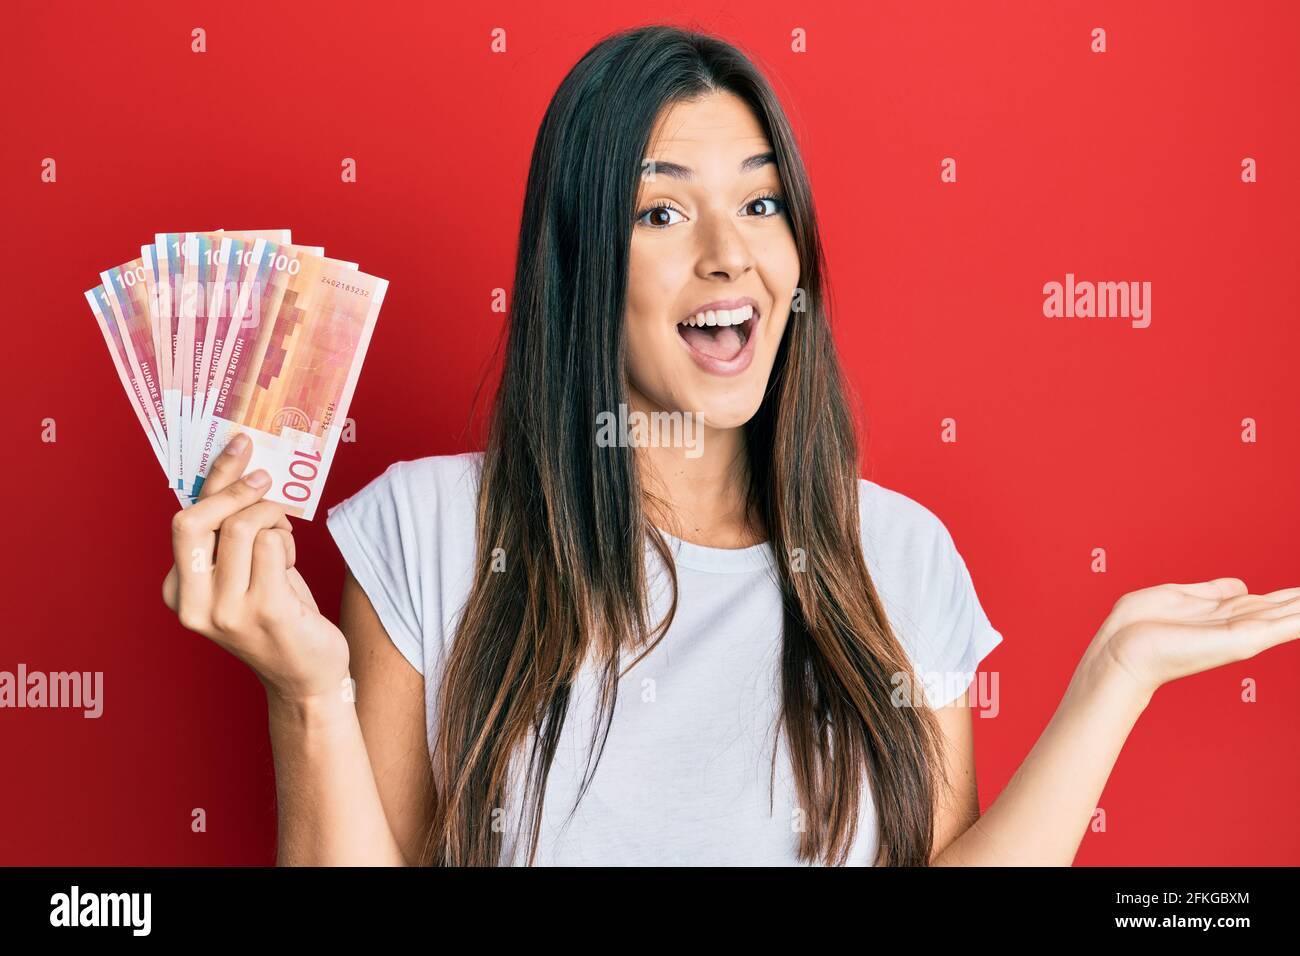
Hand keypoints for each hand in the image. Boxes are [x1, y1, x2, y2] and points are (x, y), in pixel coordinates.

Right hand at [161, 433, 350, 705]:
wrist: (306, 675)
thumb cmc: (276, 614)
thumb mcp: (242, 572)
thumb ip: (229, 532)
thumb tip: (242, 470)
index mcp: (177, 591)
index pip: (186, 519)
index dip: (215, 477)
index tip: (240, 444)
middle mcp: (193, 604)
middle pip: (196, 521)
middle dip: (235, 490)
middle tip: (266, 479)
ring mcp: (227, 611)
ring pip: (244, 528)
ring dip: (273, 519)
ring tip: (285, 538)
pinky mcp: (266, 611)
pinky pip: (274, 546)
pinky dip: (287, 541)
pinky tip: (291, 562)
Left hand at [1091, 577, 1299, 699]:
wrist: (1121, 651)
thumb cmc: (1138, 627)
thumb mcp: (1180, 597)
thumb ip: (1213, 591)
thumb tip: (1241, 585)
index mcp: (1227, 610)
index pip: (1275, 601)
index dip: (1297, 595)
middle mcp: (1243, 622)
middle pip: (1292, 607)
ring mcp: (1247, 632)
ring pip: (1296, 615)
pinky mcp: (1245, 640)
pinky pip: (1289, 624)